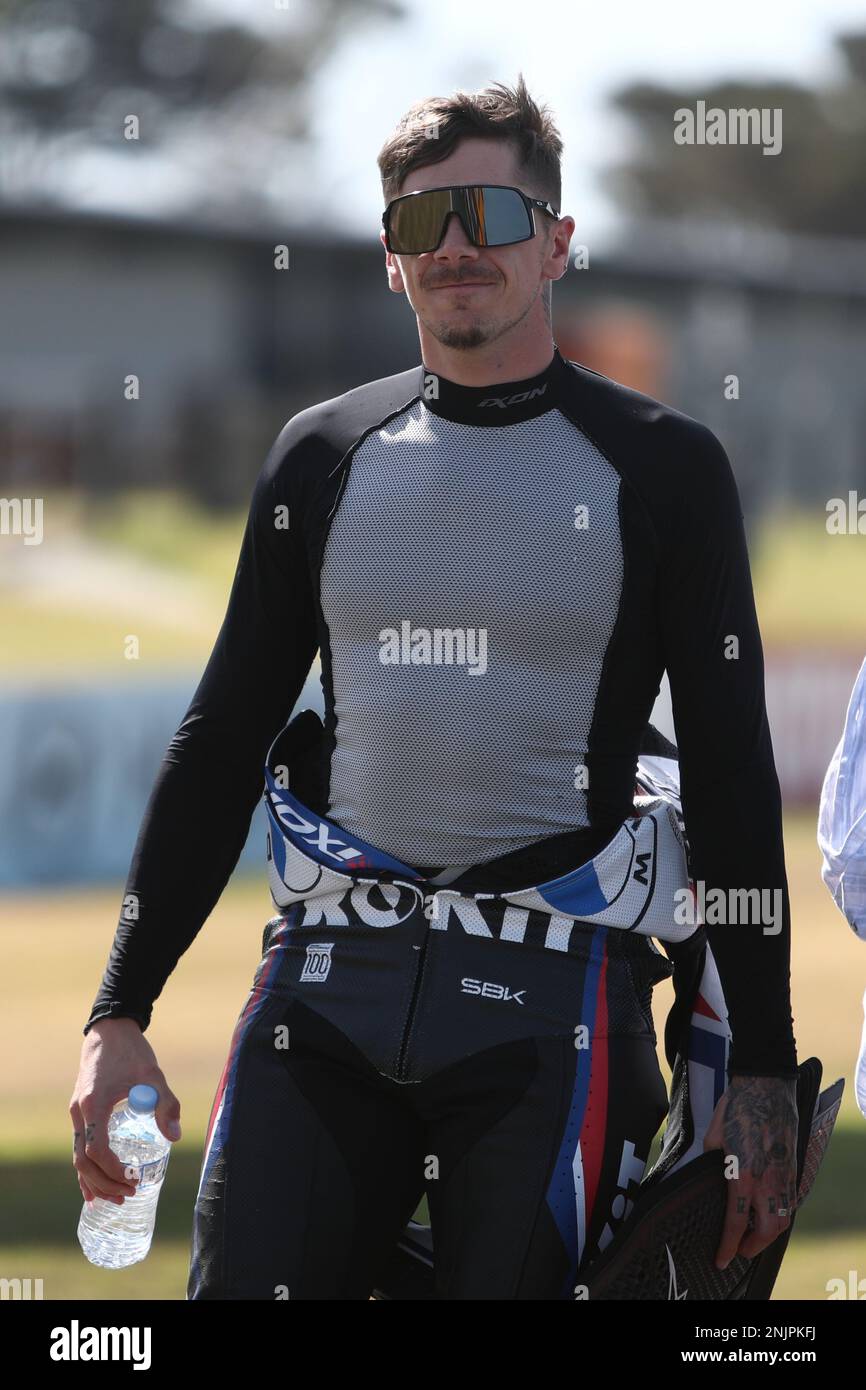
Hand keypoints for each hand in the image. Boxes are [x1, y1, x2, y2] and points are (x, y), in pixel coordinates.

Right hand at [70, 1017, 181, 1205]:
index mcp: (93, 1105)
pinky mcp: (80, 1112)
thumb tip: (175, 1137)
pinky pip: (78, 1147)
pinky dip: (86, 1169)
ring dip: (94, 1181)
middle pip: (82, 1161)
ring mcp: (76, 1113)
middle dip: (104, 1183)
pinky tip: (95, 1185)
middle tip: (128, 1195)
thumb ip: (166, 1103)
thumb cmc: (131, 1051)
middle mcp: (78, 1113)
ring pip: (77, 1157)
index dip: (113, 1170)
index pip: (96, 1150)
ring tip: (115, 1199)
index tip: (133, 1179)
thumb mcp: (153, 1075)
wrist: (109, 1030)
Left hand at [702, 1073, 797, 1268]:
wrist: (767, 1084)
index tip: (721, 1260)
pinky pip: (789, 1200)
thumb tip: (711, 1171)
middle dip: (753, 1247)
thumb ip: (713, 1160)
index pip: (736, 1223)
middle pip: (767, 1230)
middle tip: (738, 1251)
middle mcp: (767, 1180)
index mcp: (743, 1174)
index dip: (728, 1246)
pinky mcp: (792, 1166)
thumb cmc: (736, 1106)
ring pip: (784, 1218)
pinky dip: (779, 1213)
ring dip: (768, 1233)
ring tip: (753, 1235)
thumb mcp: (713, 1136)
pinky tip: (767, 1211)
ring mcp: (783, 1174)